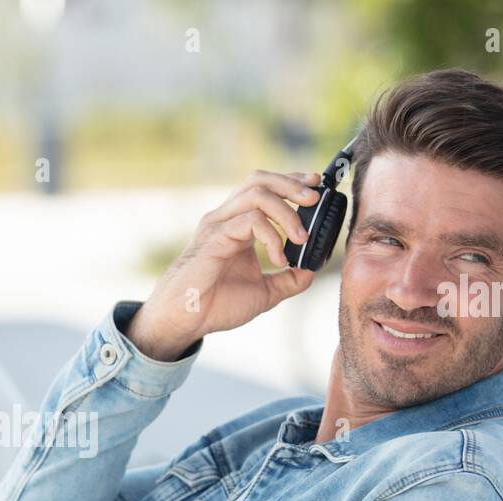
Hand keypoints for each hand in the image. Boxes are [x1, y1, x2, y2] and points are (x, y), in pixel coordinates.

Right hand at [127, 169, 322, 359]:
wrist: (187, 319)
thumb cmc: (216, 305)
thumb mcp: (263, 292)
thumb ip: (287, 280)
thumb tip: (311, 272)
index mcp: (237, 225)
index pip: (265, 189)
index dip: (291, 183)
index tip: (315, 188)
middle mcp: (227, 218)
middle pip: (260, 180)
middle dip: (291, 184)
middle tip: (315, 198)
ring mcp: (219, 224)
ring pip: (257, 193)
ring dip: (286, 210)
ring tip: (302, 236)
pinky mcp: (215, 236)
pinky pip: (250, 220)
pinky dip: (272, 235)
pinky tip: (279, 258)